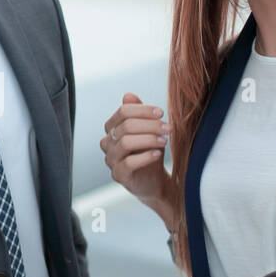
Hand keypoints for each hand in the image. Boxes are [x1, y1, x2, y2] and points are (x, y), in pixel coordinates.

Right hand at [102, 92, 176, 226]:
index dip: (143, 110)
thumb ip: (138, 113)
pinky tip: (157, 154)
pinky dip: (145, 156)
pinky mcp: (118, 175)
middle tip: (168, 128)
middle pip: (126, 126)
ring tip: (164, 140)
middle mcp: (107, 143)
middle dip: (150, 125)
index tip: (161, 113)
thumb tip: (128, 95)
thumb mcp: (147, 130)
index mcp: (112, 128)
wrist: (155, 181)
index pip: (123, 112)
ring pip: (125, 143)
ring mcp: (111, 160)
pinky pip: (128, 163)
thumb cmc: (150, 151)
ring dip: (149, 139)